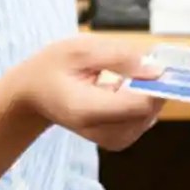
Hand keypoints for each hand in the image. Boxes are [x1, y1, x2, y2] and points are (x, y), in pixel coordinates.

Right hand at [19, 36, 163, 150]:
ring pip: (149, 116)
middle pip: (147, 112)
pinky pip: (143, 119)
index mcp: (86, 109)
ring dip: (145, 92)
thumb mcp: (80, 49)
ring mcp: (109, 140)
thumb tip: (156, 70)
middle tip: (136, 63)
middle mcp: (99, 132)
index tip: (158, 63)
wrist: (32, 94)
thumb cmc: (52, 67)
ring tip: (119, 75)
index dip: (155, 83)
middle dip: (152, 85)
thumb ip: (119, 57)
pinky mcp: (116, 140)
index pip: (138, 104)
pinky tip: (120, 88)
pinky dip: (140, 100)